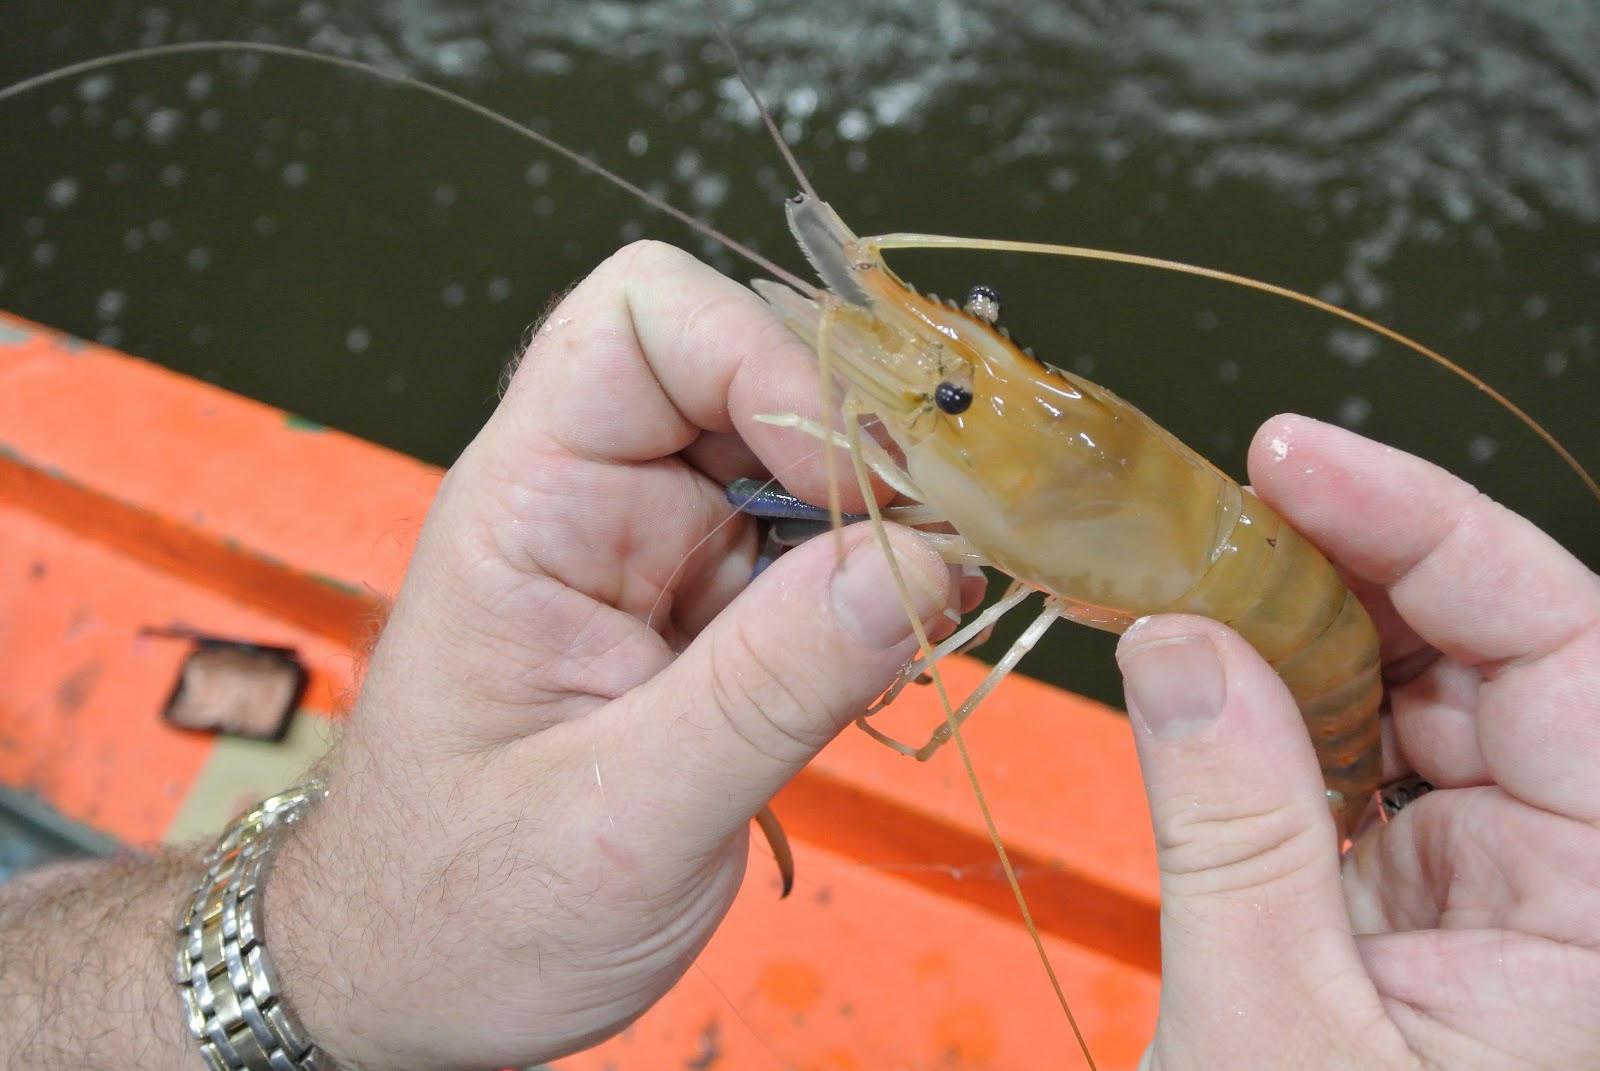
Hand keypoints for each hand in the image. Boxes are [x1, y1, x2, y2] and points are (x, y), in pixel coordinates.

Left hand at [262, 242, 968, 1069]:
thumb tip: (919, 565)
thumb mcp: (624, 817)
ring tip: (917, 615)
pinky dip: (874, 586)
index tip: (851, 477)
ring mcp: (658, 556)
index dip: (763, 358)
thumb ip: (773, 688)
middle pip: (746, 368)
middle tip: (933, 546)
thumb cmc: (460, 906)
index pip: (642, 320)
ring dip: (879, 519)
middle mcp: (595, 504)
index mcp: (528, 506)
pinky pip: (815, 551)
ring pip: (799, 459)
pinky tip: (885, 654)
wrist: (419, 981)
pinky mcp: (707, 614)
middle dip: (855, 439)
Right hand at [1117, 414, 1599, 1068]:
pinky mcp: (1426, 901)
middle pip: (1498, 652)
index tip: (1298, 461)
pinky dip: (1281, 709)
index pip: (1572, 652)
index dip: (1436, 529)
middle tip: (1216, 514)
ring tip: (1191, 586)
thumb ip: (1230, 824)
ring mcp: (1508, 888)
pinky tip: (1209, 674)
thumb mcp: (1274, 1032)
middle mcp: (1586, 881)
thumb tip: (1175, 643)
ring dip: (1307, 632)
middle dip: (1353, 565)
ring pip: (1425, 695)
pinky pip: (1362, 762)